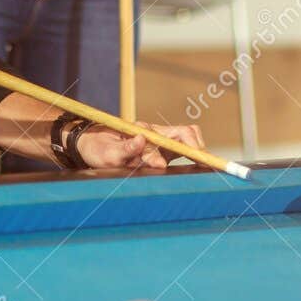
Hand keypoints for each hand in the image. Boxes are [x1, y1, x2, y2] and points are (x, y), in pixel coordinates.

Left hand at [77, 121, 205, 170]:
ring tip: (206, 168)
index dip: (193, 145)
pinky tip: (196, 169)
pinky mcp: (158, 151)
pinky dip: (190, 157)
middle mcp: (156, 134)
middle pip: (188, 135)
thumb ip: (125, 149)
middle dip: (200, 149)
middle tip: (208, 166)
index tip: (201, 158)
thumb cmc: (99, 148)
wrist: (91, 146)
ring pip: (186, 142)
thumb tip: (142, 140)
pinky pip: (180, 150)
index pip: (180, 133)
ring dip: (196, 153)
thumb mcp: (108, 152)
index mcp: (148, 131)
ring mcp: (158, 142)